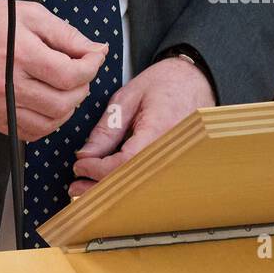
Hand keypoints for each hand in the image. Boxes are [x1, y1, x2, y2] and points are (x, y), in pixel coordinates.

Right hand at [0, 0, 108, 142]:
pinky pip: (30, 132)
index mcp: (20, 54)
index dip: (91, 67)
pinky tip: (47, 103)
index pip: (70, 74)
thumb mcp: (30, 14)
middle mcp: (9, 84)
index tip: (94, 57)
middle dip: (82, 88)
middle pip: (64, 102)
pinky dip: (47, 122)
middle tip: (80, 72)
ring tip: (65, 88)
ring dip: (68, 107)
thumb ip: (66, 34)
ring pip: (50, 123)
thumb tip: (95, 50)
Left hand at [68, 56, 215, 197]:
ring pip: (141, 189)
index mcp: (158, 131)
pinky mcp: (178, 167)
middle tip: (76, 188)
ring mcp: (178, 162)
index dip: (98, 170)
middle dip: (100, 188)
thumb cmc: (165, 83)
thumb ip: (107, 128)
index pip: (125, 163)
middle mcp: (172, 152)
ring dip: (114, 192)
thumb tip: (86, 155)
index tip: (79, 166)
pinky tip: (112, 185)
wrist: (197, 80)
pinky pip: (151, 183)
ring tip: (88, 190)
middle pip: (133, 184)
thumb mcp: (128, 97)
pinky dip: (129, 186)